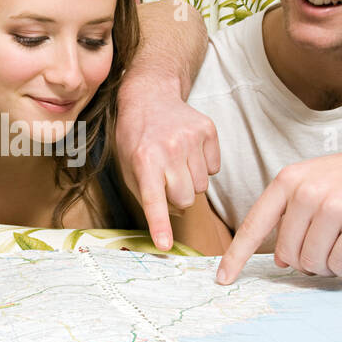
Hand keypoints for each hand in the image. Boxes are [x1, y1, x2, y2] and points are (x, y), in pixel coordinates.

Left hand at [115, 83, 219, 250]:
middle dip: (176, 196)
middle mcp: (168, 148)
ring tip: (175, 161)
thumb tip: (171, 219)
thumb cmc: (136, 137)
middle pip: (185, 199)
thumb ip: (146, 194)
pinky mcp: (209, 130)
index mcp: (143, 159)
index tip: (165, 246)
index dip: (160, 225)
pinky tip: (188, 151)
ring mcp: (191, 138)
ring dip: (189, 181)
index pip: (154, 199)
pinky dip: (203, 166)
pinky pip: (214, 169)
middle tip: (165, 179)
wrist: (150, 96)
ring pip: (201, 187)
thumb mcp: (127, 166)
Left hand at [215, 139, 341, 283]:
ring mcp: (333, 207)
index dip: (236, 256)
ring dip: (331, 263)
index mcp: (291, 179)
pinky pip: (340, 265)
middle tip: (331, 243)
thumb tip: (279, 259)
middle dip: (308, 259)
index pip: (255, 223)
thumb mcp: (321, 182)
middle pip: (287, 254)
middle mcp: (307, 191)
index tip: (223, 279)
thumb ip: (294, 214)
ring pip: (313, 263)